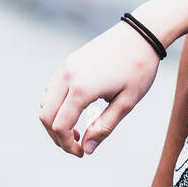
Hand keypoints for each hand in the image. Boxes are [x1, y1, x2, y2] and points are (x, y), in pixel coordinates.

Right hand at [39, 22, 161, 155]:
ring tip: (77, 129)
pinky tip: (75, 110)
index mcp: (82, 89)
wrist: (141, 33)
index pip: (60, 126)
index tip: (81, 153)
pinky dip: (56, 105)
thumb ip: (104, 127)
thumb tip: (86, 149)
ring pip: (45, 102)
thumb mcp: (126, 103)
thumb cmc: (139, 68)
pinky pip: (52, 89)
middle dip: (57, 136)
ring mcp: (66, 67)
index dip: (66, 145)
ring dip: (55, 120)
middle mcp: (68, 77)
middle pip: (46, 116)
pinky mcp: (69, 62)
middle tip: (76, 145)